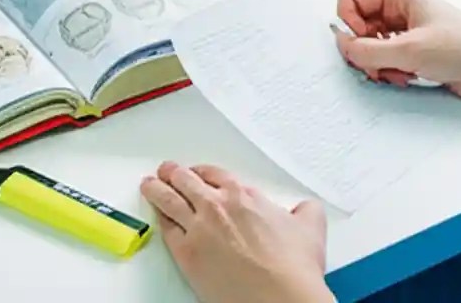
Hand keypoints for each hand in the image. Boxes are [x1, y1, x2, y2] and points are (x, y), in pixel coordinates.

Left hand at [140, 162, 334, 302]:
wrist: (279, 297)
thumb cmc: (292, 268)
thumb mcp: (310, 227)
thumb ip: (305, 211)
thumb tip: (307, 209)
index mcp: (244, 196)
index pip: (215, 175)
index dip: (203, 172)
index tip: (199, 173)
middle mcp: (217, 207)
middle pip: (187, 181)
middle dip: (175, 173)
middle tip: (168, 170)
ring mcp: (198, 229)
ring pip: (169, 200)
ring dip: (157, 188)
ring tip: (150, 184)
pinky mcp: (187, 253)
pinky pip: (166, 229)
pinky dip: (159, 218)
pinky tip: (155, 215)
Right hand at [333, 0, 460, 100]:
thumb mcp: (408, 50)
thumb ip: (368, 50)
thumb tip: (343, 46)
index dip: (349, 22)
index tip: (360, 41)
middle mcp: (402, 11)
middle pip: (359, 26)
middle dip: (364, 49)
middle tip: (376, 65)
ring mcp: (408, 32)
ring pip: (371, 46)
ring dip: (377, 64)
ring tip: (397, 73)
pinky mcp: (415, 52)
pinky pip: (386, 60)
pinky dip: (389, 71)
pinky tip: (405, 78)